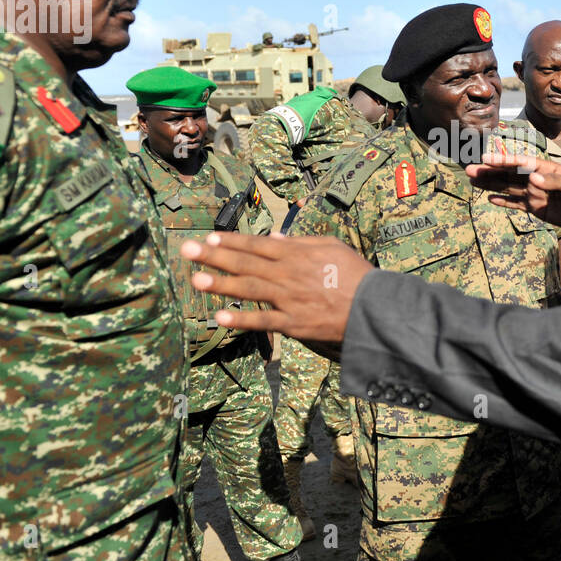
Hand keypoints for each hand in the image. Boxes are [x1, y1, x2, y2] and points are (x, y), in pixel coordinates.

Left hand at [181, 232, 373, 356]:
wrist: (373, 306)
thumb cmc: (354, 273)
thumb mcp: (331, 246)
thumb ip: (300, 242)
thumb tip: (273, 239)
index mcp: (295, 254)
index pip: (256, 245)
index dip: (231, 241)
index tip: (208, 238)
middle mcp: (287, 274)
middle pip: (245, 263)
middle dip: (214, 256)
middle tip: (186, 250)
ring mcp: (288, 299)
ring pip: (249, 289)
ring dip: (221, 284)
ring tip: (196, 279)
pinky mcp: (293, 323)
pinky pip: (263, 321)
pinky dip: (242, 320)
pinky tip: (219, 317)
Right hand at [465, 153, 560, 233]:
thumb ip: (553, 183)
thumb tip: (532, 179)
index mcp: (546, 169)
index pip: (520, 163)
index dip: (502, 161)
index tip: (486, 159)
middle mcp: (537, 180)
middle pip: (508, 175)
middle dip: (489, 172)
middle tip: (469, 169)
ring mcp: (536, 194)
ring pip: (508, 189)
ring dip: (491, 185)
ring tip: (472, 180)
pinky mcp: (537, 209)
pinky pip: (516, 204)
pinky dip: (503, 202)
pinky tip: (489, 199)